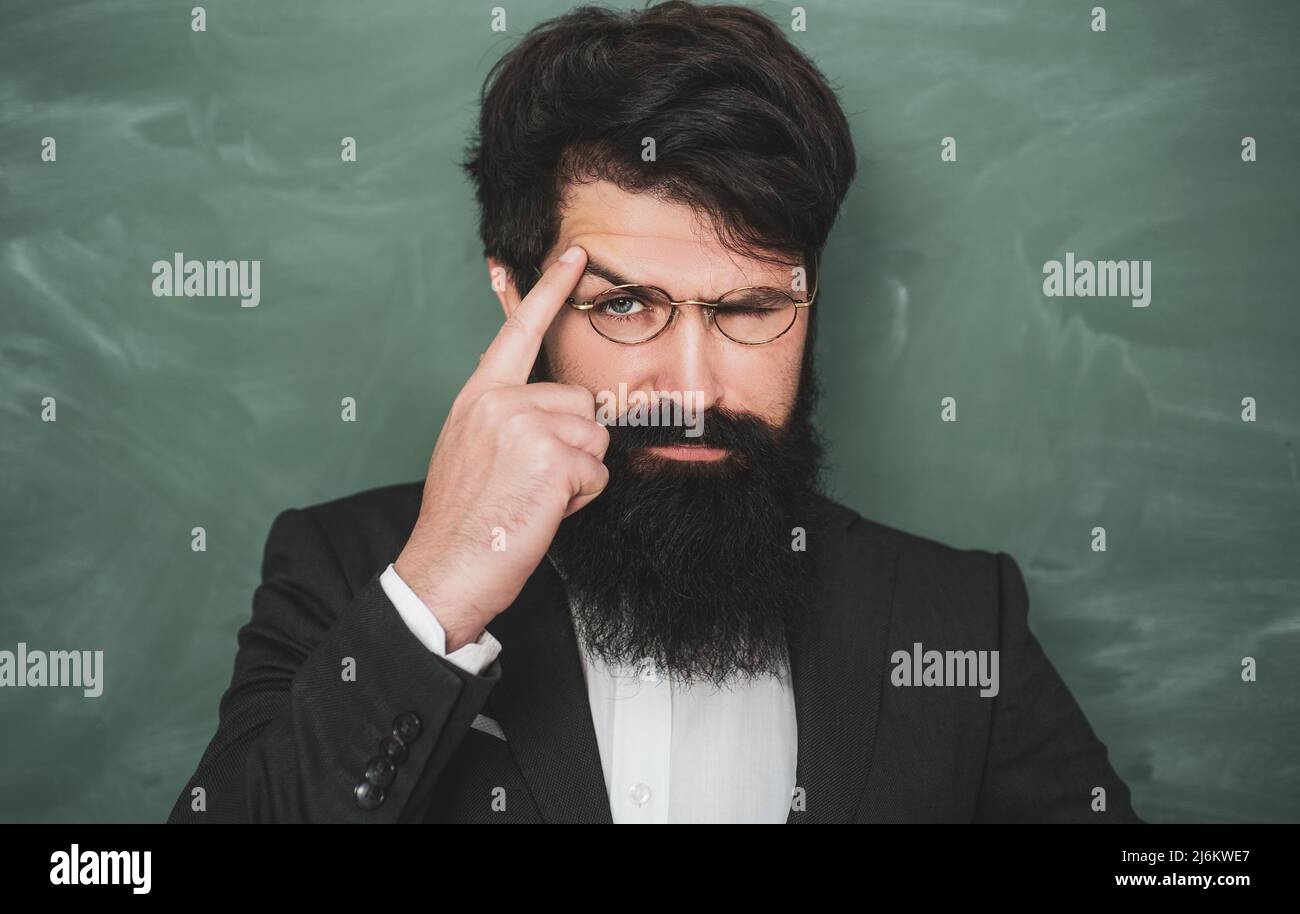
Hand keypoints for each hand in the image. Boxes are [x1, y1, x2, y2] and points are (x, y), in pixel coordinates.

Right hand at [395, 246, 608, 650]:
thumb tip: (555, 406)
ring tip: (534, 498)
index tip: (575, 254)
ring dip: (577, 475)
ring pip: (594, 437)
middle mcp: (499, 401)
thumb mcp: (472, 450)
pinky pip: (597, 471)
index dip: (549, 290)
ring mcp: (525, 425)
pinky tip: (541, 511)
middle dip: (573, 445)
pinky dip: (580, 499)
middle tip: (531, 483)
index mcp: (478, 396)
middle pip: (581, 402)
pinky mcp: (551, 457)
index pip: (519, 331)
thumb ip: (507, 418)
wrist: (445, 569)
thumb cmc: (464, 520)